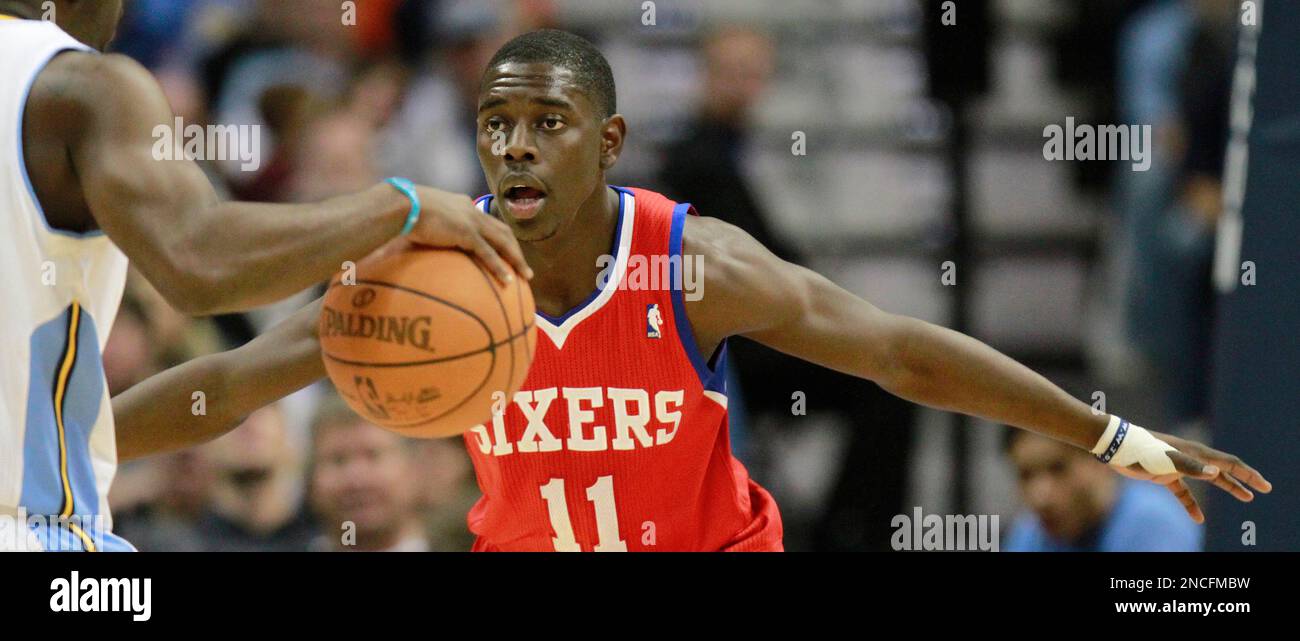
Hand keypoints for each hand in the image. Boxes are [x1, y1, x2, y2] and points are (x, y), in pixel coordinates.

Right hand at [407, 187, 532, 283]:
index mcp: (463, 206)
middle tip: (524, 267)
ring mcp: (471, 221)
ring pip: (503, 242)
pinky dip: (500, 266)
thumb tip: (419, 240)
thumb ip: (429, 227)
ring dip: (516, 260)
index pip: (488, 222)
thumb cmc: (403, 211)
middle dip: (515, 250)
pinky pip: (488, 253)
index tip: (507, 250)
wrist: (402, 204)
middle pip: (503, 231)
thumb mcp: (422, 217)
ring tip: (526, 277)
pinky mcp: (466, 233)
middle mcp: (472, 211)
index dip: (501, 236)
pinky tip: (508, 280)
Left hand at [1112, 430, 1271, 523]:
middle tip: (1261, 490)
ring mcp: (1178, 466)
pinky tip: (1198, 518)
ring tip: (1245, 498)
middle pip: (1224, 470)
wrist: (1117, 447)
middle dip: (1244, 480)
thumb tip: (1216, 473)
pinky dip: (1192, 504)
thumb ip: (1192, 466)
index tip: (1263, 486)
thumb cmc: (1143, 450)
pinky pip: (1183, 492)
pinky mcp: (1164, 475)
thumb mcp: (1168, 459)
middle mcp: (1191, 458)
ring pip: (1209, 479)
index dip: (1248, 475)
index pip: (1229, 464)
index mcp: (1197, 453)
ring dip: (1227, 487)